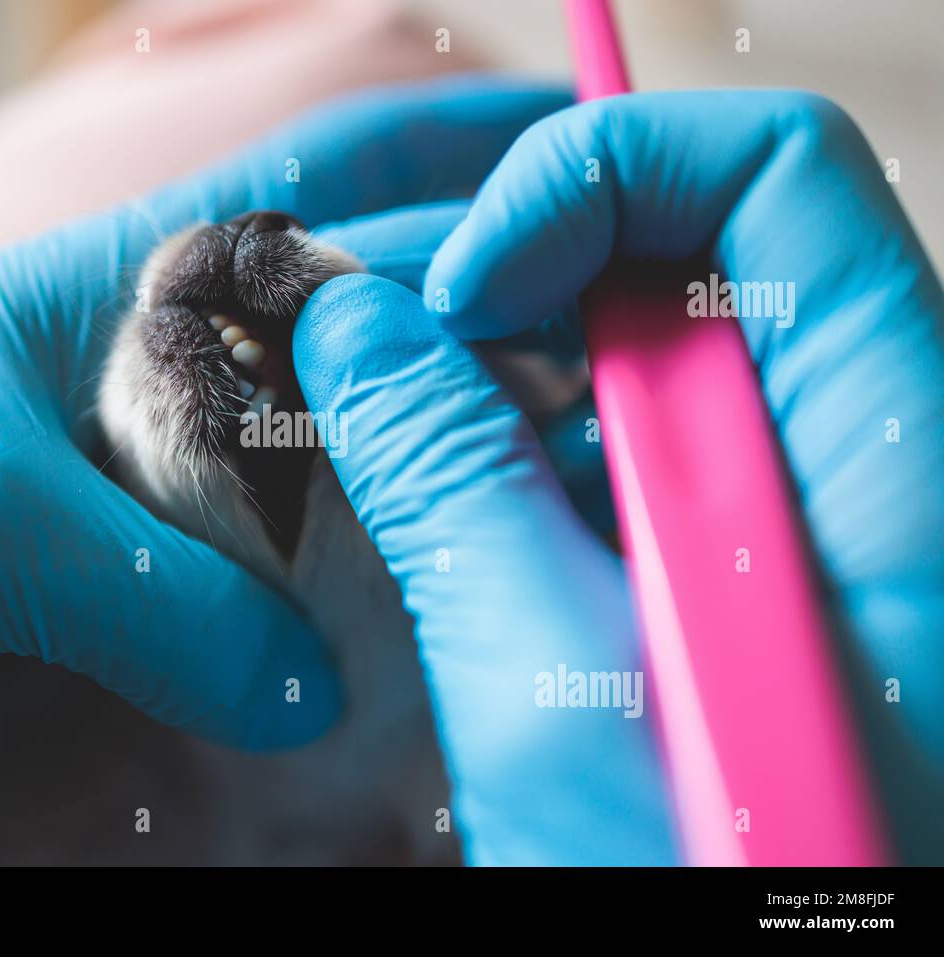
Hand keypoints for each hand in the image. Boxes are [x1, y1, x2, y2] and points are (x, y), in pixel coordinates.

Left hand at [0, 76, 569, 749]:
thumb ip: (143, 587)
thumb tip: (293, 687)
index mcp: (135, 279)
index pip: (344, 196)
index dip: (476, 181)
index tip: (608, 209)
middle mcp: (156, 348)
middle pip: (362, 310)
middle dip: (494, 317)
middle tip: (623, 370)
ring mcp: (137, 444)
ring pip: (321, 422)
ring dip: (427, 438)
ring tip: (546, 471)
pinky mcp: (110, 536)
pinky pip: (253, 533)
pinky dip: (331, 548)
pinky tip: (390, 581)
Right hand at [296, 91, 943, 860]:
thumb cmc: (709, 894)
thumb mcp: (552, 695)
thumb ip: (452, 485)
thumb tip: (359, 332)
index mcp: (893, 463)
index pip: (768, 175)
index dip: (594, 184)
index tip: (463, 287)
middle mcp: (883, 465)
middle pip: (713, 250)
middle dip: (536, 278)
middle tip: (409, 369)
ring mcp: (829, 524)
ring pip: (675, 358)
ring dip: (533, 379)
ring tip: (438, 470)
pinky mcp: (770, 579)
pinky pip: (661, 454)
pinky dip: (555, 458)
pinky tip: (497, 541)